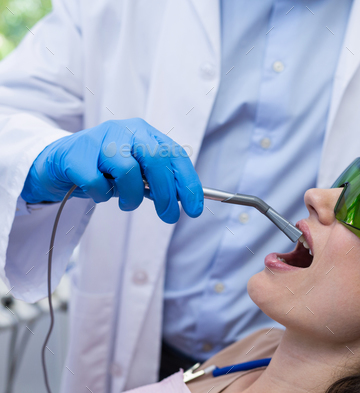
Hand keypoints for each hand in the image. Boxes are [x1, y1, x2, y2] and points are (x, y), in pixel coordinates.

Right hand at [21, 118, 203, 222]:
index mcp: (145, 132)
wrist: (58, 162)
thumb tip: (183, 201)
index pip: (175, 155)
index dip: (188, 183)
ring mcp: (99, 138)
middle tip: (169, 217)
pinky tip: (98, 193)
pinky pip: (97, 182)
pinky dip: (102, 195)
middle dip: (167, 194)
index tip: (195, 209)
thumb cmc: (104, 169)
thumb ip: (158, 182)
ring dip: (132, 196)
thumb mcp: (137, 173)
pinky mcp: (76, 154)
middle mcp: (125, 130)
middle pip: (156, 160)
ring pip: (128, 170)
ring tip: (127, 203)